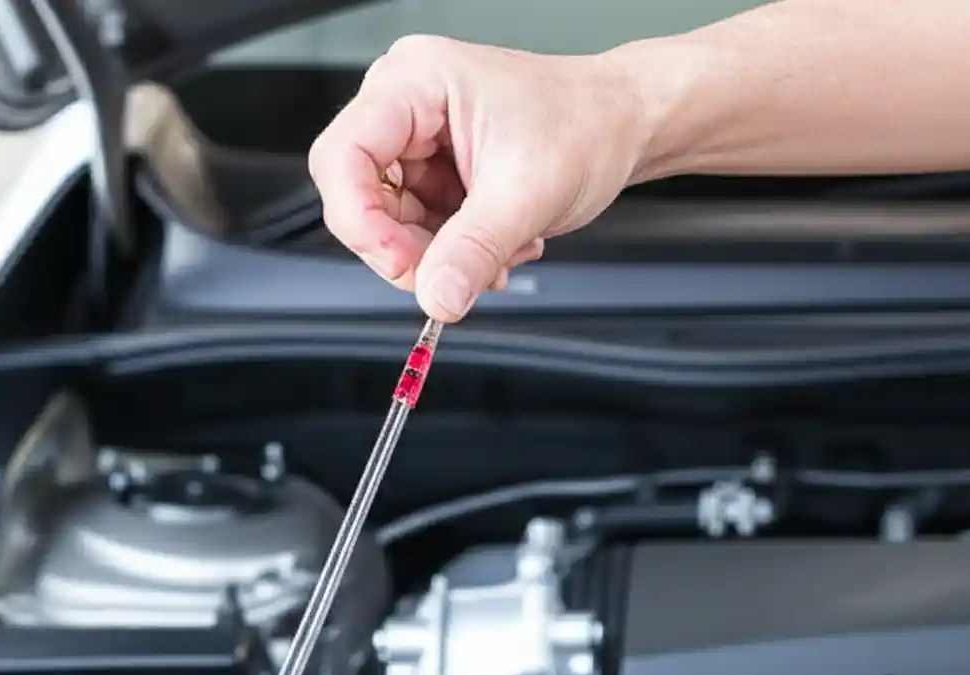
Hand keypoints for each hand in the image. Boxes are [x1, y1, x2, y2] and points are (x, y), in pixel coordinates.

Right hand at [308, 35, 648, 321]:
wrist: (626, 124)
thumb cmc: (587, 124)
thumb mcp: (528, 194)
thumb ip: (473, 250)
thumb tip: (436, 297)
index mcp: (415, 82)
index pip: (343, 157)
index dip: (360, 220)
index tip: (401, 264)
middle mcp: (405, 103)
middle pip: (360, 196)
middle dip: (408, 247)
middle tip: (453, 275)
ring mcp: (417, 137)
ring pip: (389, 221)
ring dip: (438, 255)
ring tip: (496, 255)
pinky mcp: (433, 167)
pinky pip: (417, 226)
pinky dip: (453, 250)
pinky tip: (496, 244)